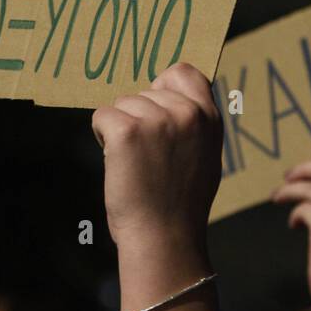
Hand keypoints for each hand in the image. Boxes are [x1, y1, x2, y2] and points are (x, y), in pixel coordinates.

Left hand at [91, 62, 222, 258]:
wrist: (165, 238)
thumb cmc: (179, 203)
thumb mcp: (205, 156)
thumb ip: (193, 124)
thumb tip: (166, 95)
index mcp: (209, 118)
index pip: (183, 72)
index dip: (163, 86)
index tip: (155, 110)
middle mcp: (187, 113)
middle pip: (145, 91)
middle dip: (138, 116)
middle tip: (147, 156)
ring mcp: (157, 120)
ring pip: (122, 103)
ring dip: (120, 128)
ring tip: (135, 163)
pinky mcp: (127, 131)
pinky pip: (102, 116)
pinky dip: (101, 136)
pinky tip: (117, 162)